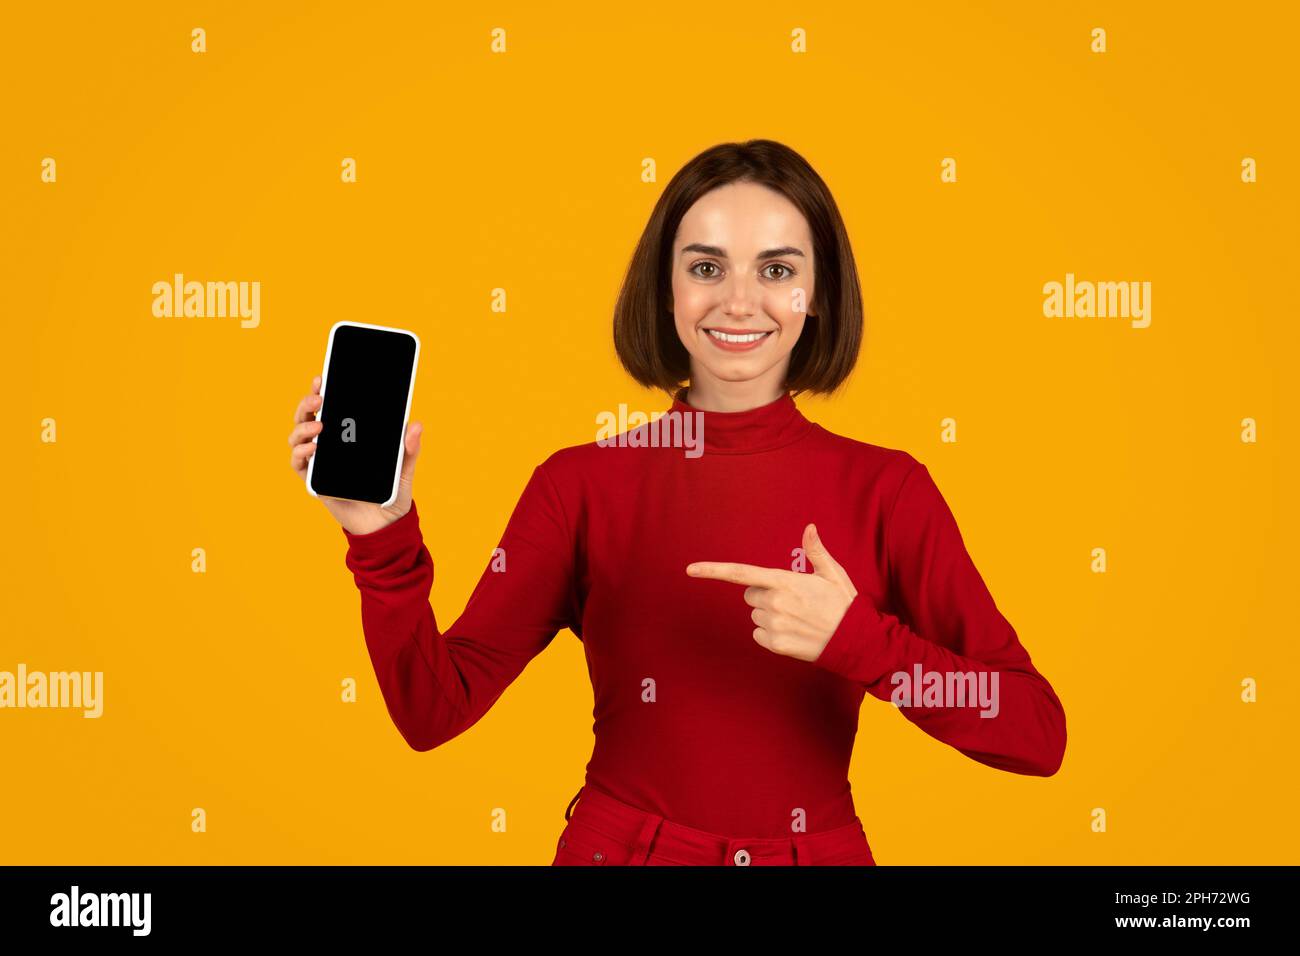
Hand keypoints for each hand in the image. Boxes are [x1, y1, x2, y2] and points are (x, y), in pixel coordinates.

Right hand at [288, 373, 422, 534]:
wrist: (385, 525)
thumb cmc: (392, 493)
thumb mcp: (404, 468)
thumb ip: (409, 448)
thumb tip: (415, 425)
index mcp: (347, 436)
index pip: (330, 408)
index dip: (320, 391)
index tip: (322, 376)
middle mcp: (329, 446)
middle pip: (308, 417)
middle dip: (308, 403)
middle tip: (319, 396)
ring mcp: (319, 463)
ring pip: (298, 437)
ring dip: (303, 427)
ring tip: (319, 425)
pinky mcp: (315, 481)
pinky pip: (298, 464)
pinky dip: (300, 453)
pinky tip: (312, 448)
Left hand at [685, 524, 859, 661]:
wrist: (856, 642)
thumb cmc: (844, 604)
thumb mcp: (833, 573)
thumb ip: (816, 551)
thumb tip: (809, 527)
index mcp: (785, 582)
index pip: (742, 573)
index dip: (714, 570)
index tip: (691, 569)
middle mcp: (775, 603)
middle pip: (751, 595)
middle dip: (765, 596)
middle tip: (793, 601)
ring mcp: (774, 625)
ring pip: (756, 616)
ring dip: (770, 616)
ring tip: (797, 618)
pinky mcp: (776, 645)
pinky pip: (759, 635)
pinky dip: (771, 634)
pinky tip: (793, 633)